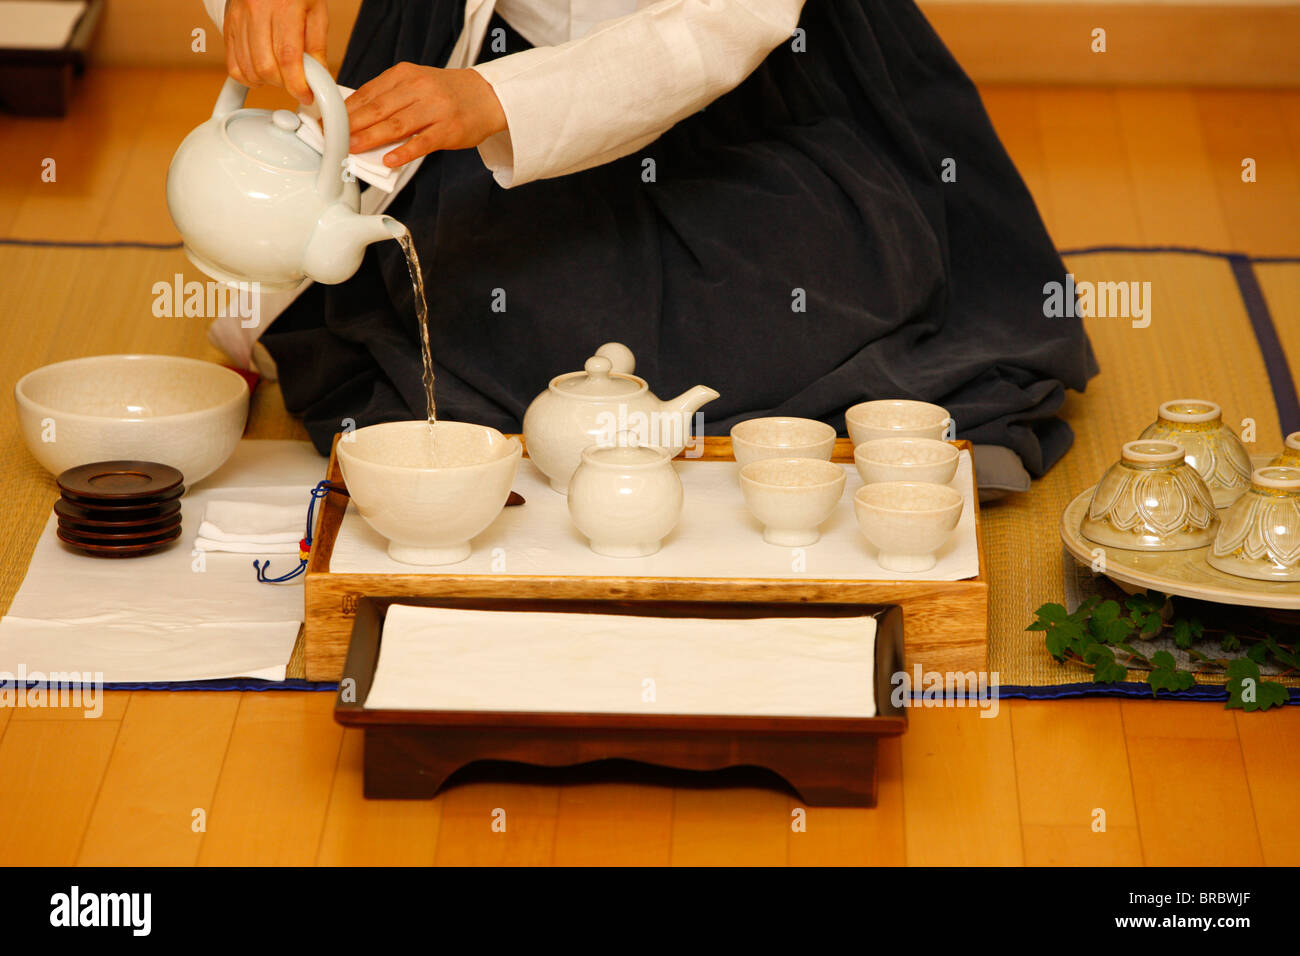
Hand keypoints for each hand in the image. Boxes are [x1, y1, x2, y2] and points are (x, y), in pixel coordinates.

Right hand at [224, 0, 327, 104]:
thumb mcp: (316, 11)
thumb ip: (317, 47)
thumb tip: (320, 80)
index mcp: (284, 7)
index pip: (287, 57)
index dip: (297, 84)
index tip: (306, 96)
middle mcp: (257, 12)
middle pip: (265, 67)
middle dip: (283, 84)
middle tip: (295, 81)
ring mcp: (238, 18)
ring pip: (247, 68)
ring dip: (266, 82)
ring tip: (280, 74)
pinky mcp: (228, 25)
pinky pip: (232, 64)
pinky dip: (247, 76)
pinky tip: (261, 72)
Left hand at [345, 62, 507, 165]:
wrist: (486, 96)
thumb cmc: (445, 95)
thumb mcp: (415, 84)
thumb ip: (389, 98)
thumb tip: (355, 119)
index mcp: (405, 75)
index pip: (368, 93)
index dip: (346, 109)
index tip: (328, 123)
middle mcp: (419, 88)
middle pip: (379, 108)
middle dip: (352, 125)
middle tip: (333, 138)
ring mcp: (435, 109)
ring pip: (397, 125)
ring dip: (371, 138)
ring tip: (352, 149)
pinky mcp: (449, 130)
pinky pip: (422, 143)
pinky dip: (404, 152)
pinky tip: (388, 160)